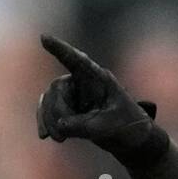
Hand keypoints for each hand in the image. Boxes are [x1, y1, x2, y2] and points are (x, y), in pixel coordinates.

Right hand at [37, 33, 159, 162]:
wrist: (133, 140)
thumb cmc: (127, 127)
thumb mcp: (107, 127)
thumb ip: (83, 126)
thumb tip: (59, 125)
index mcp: (98, 79)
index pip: (77, 61)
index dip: (60, 49)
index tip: (44, 38)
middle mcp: (83, 82)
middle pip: (57, 88)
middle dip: (55, 111)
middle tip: (62, 134)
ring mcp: (75, 95)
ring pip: (50, 100)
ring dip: (49, 119)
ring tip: (59, 139)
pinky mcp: (70, 109)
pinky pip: (49, 110)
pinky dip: (45, 121)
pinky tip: (45, 135)